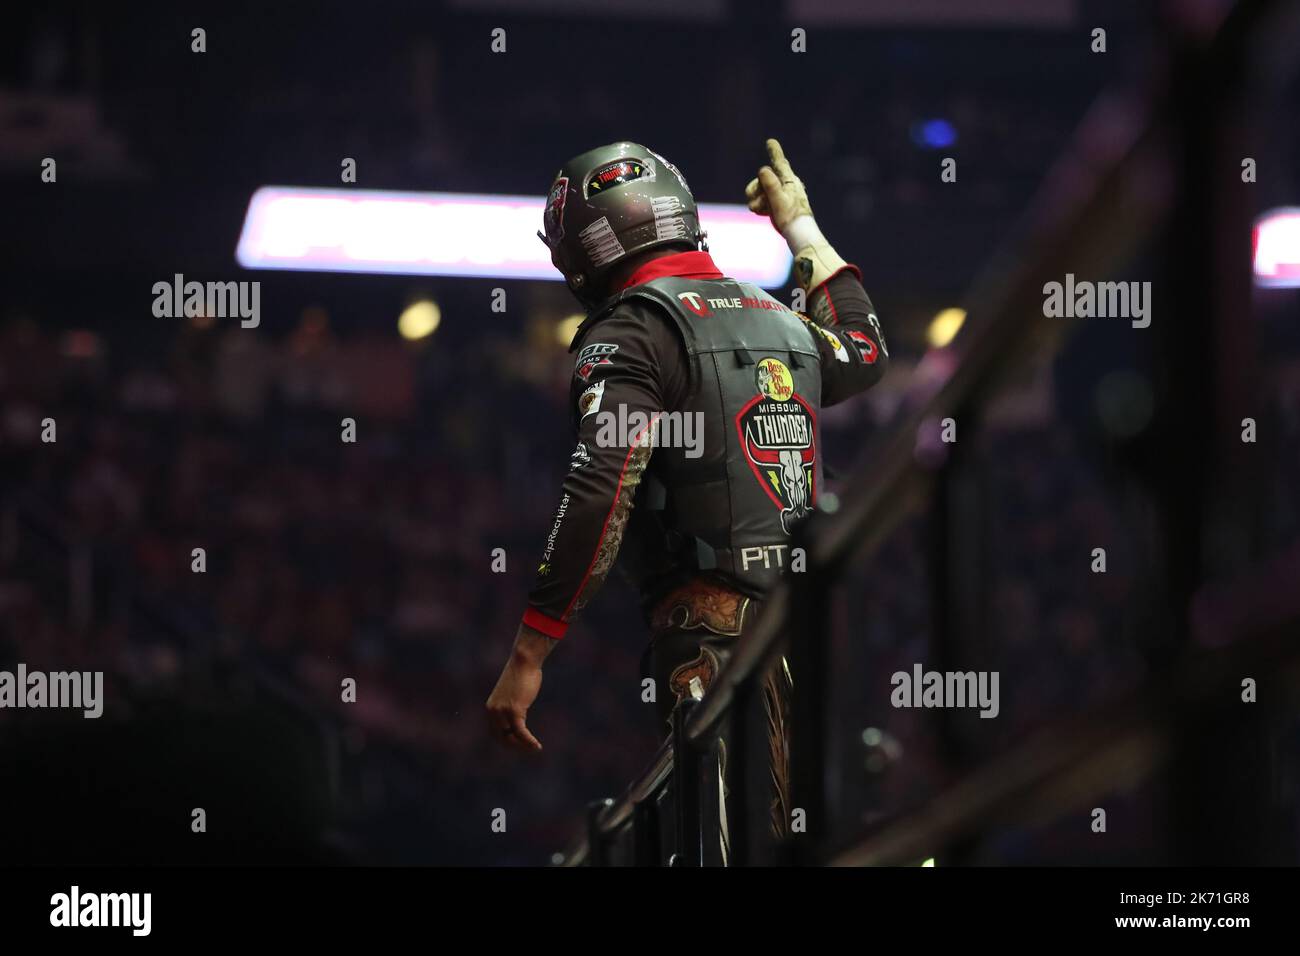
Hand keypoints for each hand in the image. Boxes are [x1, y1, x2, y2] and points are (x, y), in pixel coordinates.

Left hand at [486, 624, 555, 751]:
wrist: (524, 661)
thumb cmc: (522, 673)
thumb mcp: (513, 692)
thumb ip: (512, 704)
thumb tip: (518, 714)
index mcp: (491, 708)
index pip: (495, 733)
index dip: (507, 741)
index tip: (520, 744)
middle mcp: (493, 711)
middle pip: (501, 738)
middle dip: (515, 746)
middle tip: (528, 749)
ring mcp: (503, 711)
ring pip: (511, 738)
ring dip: (523, 746)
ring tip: (534, 748)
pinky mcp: (514, 710)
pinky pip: (521, 732)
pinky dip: (529, 741)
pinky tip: (537, 746)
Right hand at [745, 138, 813, 232]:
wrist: (798, 234)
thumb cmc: (790, 217)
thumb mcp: (778, 199)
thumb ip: (770, 183)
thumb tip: (763, 170)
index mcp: (789, 180)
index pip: (780, 162)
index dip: (774, 152)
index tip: (770, 141)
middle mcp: (786, 184)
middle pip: (763, 179)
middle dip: (755, 189)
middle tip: (754, 202)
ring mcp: (782, 194)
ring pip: (761, 190)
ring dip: (756, 200)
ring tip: (760, 210)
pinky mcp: (778, 204)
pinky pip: (764, 200)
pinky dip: (760, 206)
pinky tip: (763, 212)